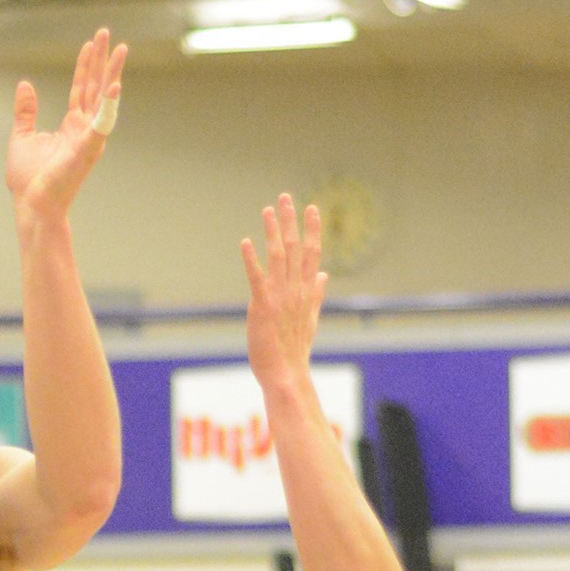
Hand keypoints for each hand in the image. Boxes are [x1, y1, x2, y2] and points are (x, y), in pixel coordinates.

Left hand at [6, 28, 125, 220]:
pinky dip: (109, 105)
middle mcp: (85, 129)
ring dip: (113, 73)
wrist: (31, 204)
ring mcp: (89, 138)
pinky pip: (101, 124)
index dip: (86, 65)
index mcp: (72, 125)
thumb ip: (26, 111)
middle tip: (108, 33)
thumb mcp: (22, 136)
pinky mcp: (88, 150)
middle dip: (103, 60)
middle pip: (97, 86)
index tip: (91, 43)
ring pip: (104, 99)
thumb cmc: (28, 178)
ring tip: (121, 49)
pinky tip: (114, 85)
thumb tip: (25, 84)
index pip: (82, 88)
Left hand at [240, 195, 327, 393]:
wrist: (287, 373)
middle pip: (296, 248)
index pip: (313, 253)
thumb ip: (317, 293)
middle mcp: (297, 289)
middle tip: (286, 197)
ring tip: (267, 210)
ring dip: (273, 232)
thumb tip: (324, 275)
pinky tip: (245, 242)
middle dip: (291, 221)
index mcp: (308, 291)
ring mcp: (280, 296)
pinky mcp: (262, 306)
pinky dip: (251, 259)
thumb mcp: (310, 317)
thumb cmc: (295, 348)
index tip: (312, 208)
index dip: (312, 229)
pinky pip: (257, 277)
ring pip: (279, 256)